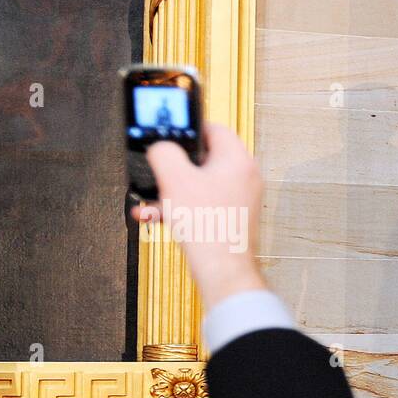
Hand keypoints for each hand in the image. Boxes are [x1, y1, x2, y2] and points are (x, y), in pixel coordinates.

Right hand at [129, 123, 264, 309]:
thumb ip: (164, 152)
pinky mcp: (233, 217)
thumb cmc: (209, 228)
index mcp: (238, 160)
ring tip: (151, 202)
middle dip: (174, 168)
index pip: (213, 128)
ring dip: (171, 191)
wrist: (223, 269)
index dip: (188, 129)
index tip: (171, 133)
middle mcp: (245, 177)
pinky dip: (181, 207)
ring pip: (199, 184)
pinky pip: (203, 204)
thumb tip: (161, 148)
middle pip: (203, 159)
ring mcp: (241, 199)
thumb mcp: (174, 179)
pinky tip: (157, 216)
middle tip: (159, 172)